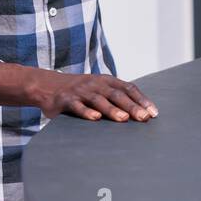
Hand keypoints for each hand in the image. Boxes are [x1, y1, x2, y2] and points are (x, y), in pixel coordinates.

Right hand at [36, 70, 157, 121]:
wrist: (47, 85)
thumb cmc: (80, 91)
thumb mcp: (98, 89)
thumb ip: (116, 98)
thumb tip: (142, 114)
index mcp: (106, 81)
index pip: (128, 88)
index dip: (141, 99)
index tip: (153, 112)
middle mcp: (95, 84)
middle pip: (116, 94)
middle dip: (132, 106)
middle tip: (144, 118)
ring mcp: (80, 91)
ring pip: (99, 100)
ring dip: (112, 109)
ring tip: (124, 119)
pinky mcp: (66, 100)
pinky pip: (77, 106)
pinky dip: (86, 112)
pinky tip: (95, 119)